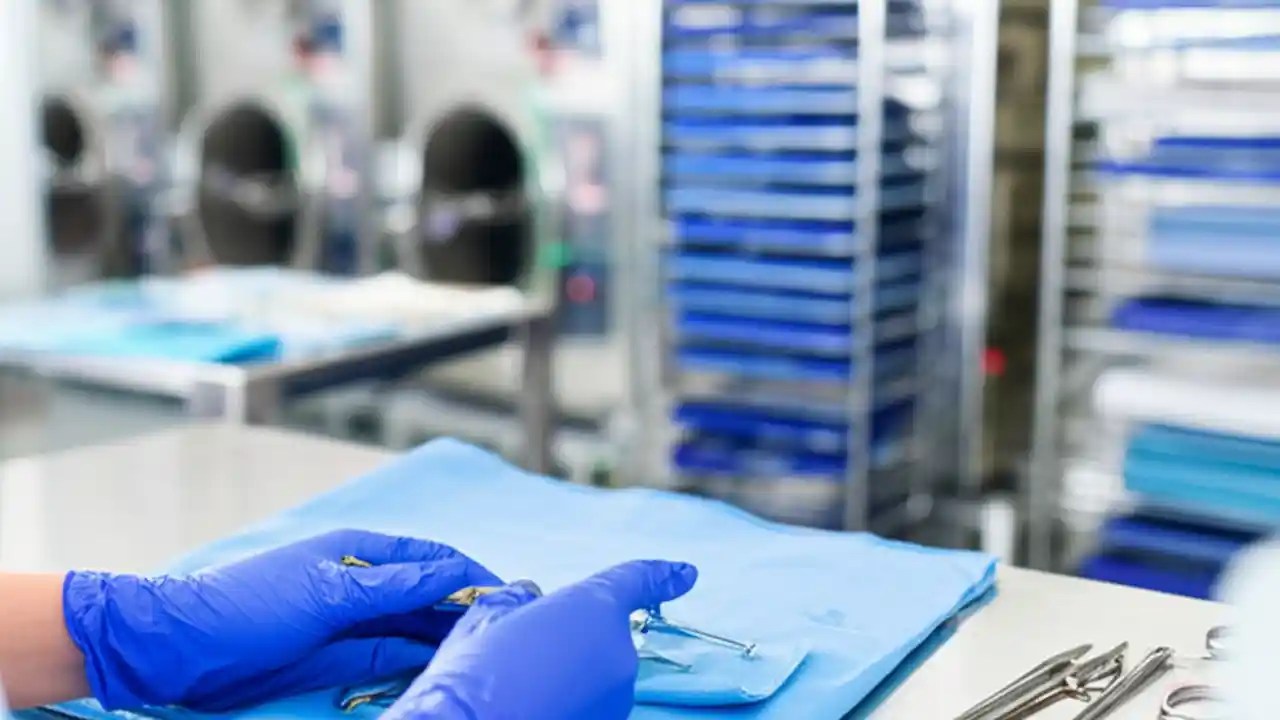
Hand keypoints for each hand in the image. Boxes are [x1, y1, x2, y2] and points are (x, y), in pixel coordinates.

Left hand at [62, 530, 500, 710]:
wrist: (185, 652)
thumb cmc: (251, 605)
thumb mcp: (329, 592)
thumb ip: (395, 586)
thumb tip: (453, 575)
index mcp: (360, 551)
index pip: (431, 557)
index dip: (471, 573)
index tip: (509, 594)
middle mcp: (362, 583)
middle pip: (428, 593)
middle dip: (466, 608)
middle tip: (509, 628)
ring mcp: (351, 621)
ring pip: (413, 628)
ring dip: (446, 636)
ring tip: (485, 649)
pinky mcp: (339, 657)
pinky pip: (390, 657)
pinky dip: (417, 660)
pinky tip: (442, 666)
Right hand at [383, 560, 697, 719]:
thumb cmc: (472, 677)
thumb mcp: (486, 620)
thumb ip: (520, 602)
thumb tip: (530, 602)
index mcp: (594, 610)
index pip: (634, 582)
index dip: (660, 574)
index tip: (687, 574)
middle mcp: (619, 656)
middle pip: (601, 639)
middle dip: (569, 643)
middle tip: (517, 660)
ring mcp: (616, 703)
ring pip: (595, 680)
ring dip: (566, 682)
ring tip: (517, 694)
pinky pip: (588, 709)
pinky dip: (565, 708)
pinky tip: (529, 711)